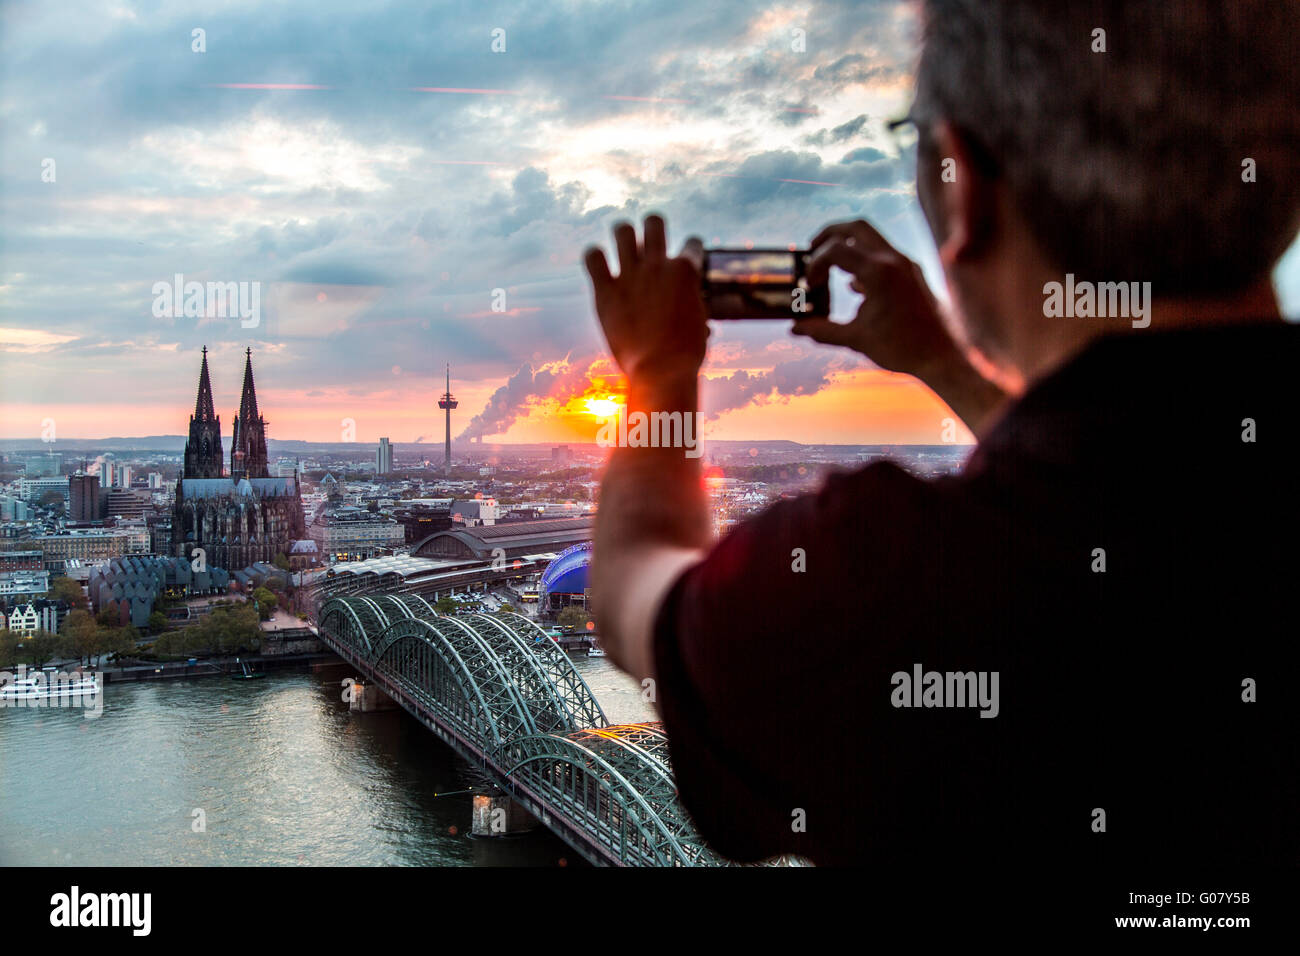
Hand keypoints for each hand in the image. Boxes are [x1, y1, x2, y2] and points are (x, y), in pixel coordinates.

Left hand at [584, 215, 707, 387]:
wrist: (661, 373)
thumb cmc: (686, 356)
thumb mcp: (699, 327)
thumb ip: (695, 312)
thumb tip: (705, 324)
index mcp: (686, 271)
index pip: (692, 243)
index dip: (690, 250)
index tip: (684, 261)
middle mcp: (658, 265)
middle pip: (654, 222)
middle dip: (653, 227)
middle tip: (650, 243)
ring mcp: (631, 276)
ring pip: (622, 231)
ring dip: (623, 235)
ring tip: (623, 245)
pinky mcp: (606, 291)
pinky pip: (593, 258)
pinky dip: (594, 257)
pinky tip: (598, 264)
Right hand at [795, 219, 958, 379]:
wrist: (942, 356)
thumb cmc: (902, 348)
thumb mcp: (855, 339)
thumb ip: (822, 331)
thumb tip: (795, 328)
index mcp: (878, 272)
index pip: (836, 250)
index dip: (816, 263)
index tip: (810, 284)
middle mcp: (894, 260)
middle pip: (855, 227)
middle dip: (830, 234)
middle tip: (812, 249)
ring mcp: (906, 264)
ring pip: (872, 238)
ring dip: (849, 246)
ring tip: (831, 268)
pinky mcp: (913, 273)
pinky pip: (885, 255)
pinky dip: (865, 260)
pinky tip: (855, 287)